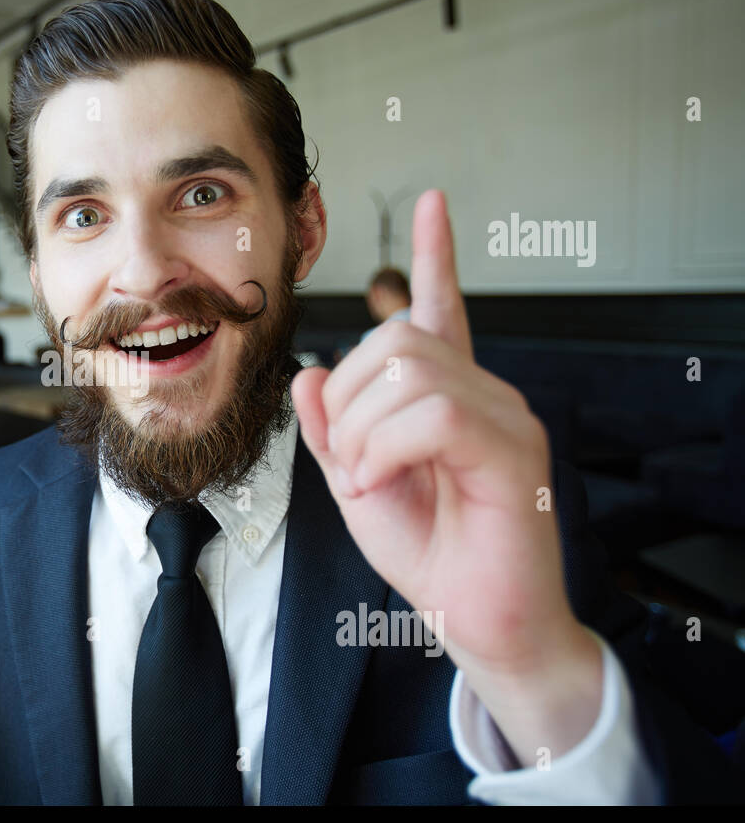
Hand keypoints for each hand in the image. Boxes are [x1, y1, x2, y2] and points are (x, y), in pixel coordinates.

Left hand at [290, 190, 601, 763]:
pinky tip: (378, 481)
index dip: (435, 256)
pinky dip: (384, 448)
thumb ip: (331, 430)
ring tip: (364, 481)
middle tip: (346, 466)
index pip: (443, 309)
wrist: (478, 621)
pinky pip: (436, 413)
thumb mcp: (357, 485)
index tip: (432, 202)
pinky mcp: (515, 451)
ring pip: (411, 373)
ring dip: (360, 432)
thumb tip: (308, 373)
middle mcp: (484, 394)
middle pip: (398, 342)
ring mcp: (506, 417)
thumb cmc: (428, 553)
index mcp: (448, 398)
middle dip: (346, 402)